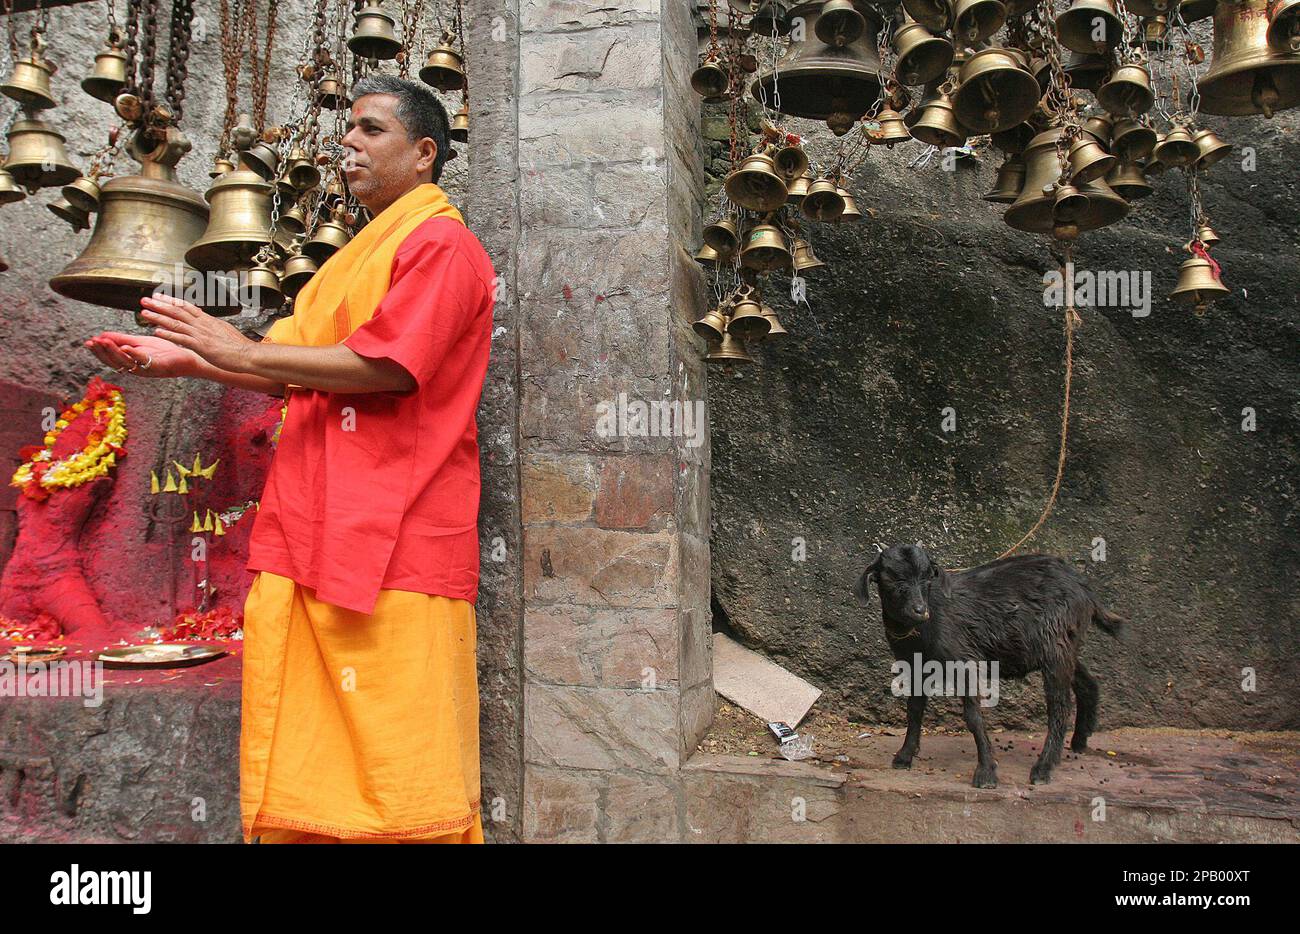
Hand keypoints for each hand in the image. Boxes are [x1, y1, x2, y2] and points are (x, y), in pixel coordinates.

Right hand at [84, 332, 200, 377]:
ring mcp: (148, 370)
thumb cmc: (165, 350)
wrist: (188, 355)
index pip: (110, 359)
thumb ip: (122, 340)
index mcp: (131, 364)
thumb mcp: (140, 342)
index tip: (88, 342)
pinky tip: (126, 348)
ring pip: (127, 363)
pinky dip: (135, 355)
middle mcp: (137, 370)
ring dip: (114, 352)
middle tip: (92, 342)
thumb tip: (101, 336)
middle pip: (116, 362)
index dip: (99, 351)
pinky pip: (145, 362)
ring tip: (104, 342)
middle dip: (103, 352)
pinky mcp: (160, 368)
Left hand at [138, 294, 255, 372]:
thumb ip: (213, 326)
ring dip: (158, 317)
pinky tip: (157, 331)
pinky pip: (181, 338)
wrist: (248, 354)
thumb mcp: (225, 331)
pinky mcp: (201, 346)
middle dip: (160, 304)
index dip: (171, 301)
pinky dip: (168, 334)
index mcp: (208, 320)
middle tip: (145, 300)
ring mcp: (201, 334)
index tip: (159, 296)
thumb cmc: (239, 346)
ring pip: (176, 322)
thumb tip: (208, 323)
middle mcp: (202, 324)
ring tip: (144, 312)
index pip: (186, 307)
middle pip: (177, 311)